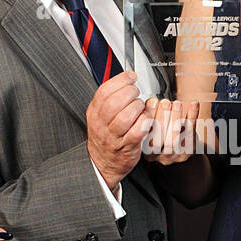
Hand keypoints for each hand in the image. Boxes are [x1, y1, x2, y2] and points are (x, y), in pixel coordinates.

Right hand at [86, 71, 151, 189]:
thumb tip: (126, 79)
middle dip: (130, 93)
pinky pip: (137, 132)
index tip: (131, 77)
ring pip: (125, 117)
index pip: (104, 91)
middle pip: (114, 102)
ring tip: (140, 107)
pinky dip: (144, 122)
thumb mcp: (100, 115)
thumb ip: (110, 98)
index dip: (120, 80)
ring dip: (137, 108)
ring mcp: (113, 136)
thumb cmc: (106, 136)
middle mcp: (102, 124)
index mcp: (95, 112)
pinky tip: (145, 119)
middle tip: (136, 93)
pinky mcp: (127, 147)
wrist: (103, 162)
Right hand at [141, 98, 203, 164]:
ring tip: (177, 103)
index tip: (152, 102)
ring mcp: (176, 155)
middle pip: (160, 139)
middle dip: (162, 118)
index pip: (144, 134)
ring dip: (176, 118)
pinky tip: (194, 103)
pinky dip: (193, 116)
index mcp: (147, 150)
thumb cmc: (162, 133)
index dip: (149, 117)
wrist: (180, 147)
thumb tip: (151, 102)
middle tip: (165, 102)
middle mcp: (160, 156)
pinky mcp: (190, 149)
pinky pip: (191, 132)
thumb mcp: (151, 126)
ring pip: (175, 138)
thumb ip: (148, 115)